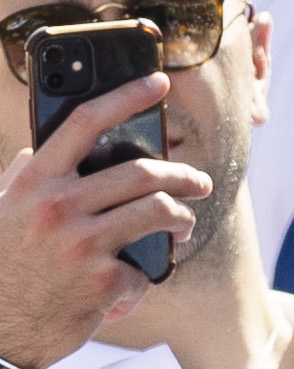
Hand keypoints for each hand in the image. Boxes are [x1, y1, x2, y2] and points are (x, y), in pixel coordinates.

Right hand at [0, 72, 210, 368]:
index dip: (125, 96)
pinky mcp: (104, 281)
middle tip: (199, 183)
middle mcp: (59, 206)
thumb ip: (24, 176)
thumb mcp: (2, 210)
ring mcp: (83, 243)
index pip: (84, 123)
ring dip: (182, 218)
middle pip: (141, 171)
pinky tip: (130, 287)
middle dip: (183, 175)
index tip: (157, 80)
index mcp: (34, 181)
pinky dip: (144, 279)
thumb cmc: (4, 265)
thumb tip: (41, 148)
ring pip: (159, 212)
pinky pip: (145, 270)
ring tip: (184, 226)